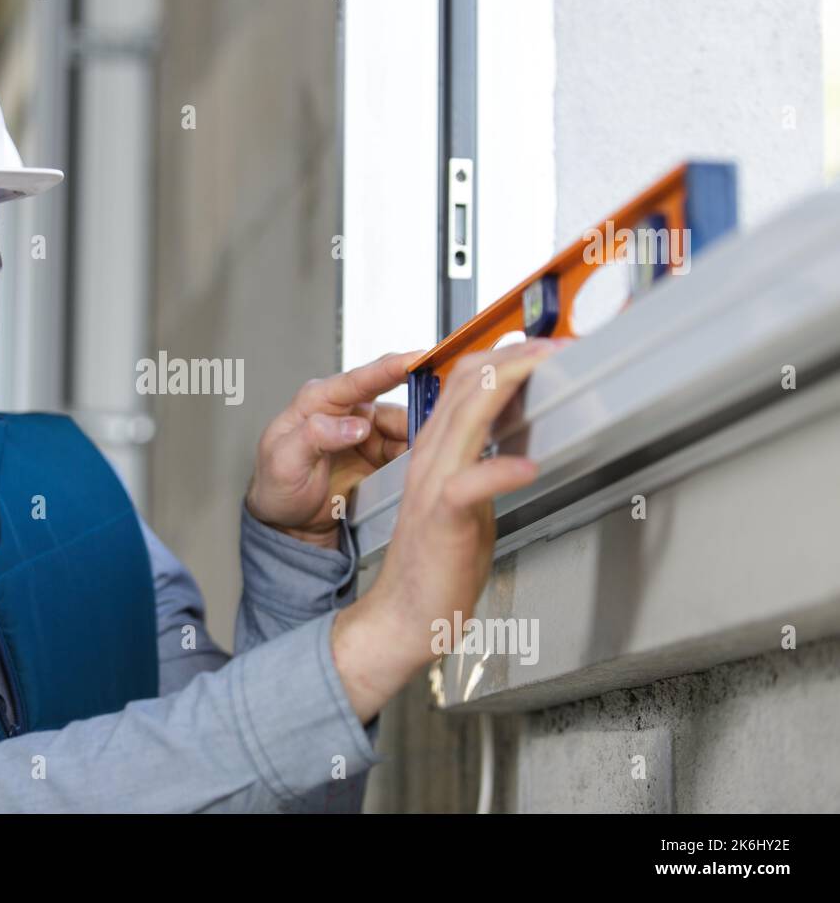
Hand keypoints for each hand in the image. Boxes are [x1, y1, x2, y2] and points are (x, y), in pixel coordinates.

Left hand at [244, 350, 425, 549]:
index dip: (388, 369)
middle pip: (390, 402)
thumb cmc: (276, 486)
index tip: (416, 358)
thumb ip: (315, 437)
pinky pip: (406, 450)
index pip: (357, 381)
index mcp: (318, 402)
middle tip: (441, 417)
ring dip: (418, 437)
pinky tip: (423, 462)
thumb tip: (356, 425)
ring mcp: (366, 433)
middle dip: (417, 406)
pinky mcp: (380, 455)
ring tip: (429, 451)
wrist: (288, 523)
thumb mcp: (284, 462)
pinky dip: (417, 454)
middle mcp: (346, 411)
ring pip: (404, 428)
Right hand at [331, 338, 564, 721]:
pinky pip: (470, 484)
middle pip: (466, 386)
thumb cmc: (435, 566)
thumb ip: (482, 468)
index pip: (463, 384)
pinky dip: (501, 470)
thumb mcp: (466, 502)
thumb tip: (514, 447)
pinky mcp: (443, 518)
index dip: (504, 357)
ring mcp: (433, 485)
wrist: (403, 614)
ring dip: (510, 385)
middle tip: (555, 343)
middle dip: (515, 356)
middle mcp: (430, 459)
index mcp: (435, 453)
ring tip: (546, 366)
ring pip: (466, 417)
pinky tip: (528, 465)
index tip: (542, 345)